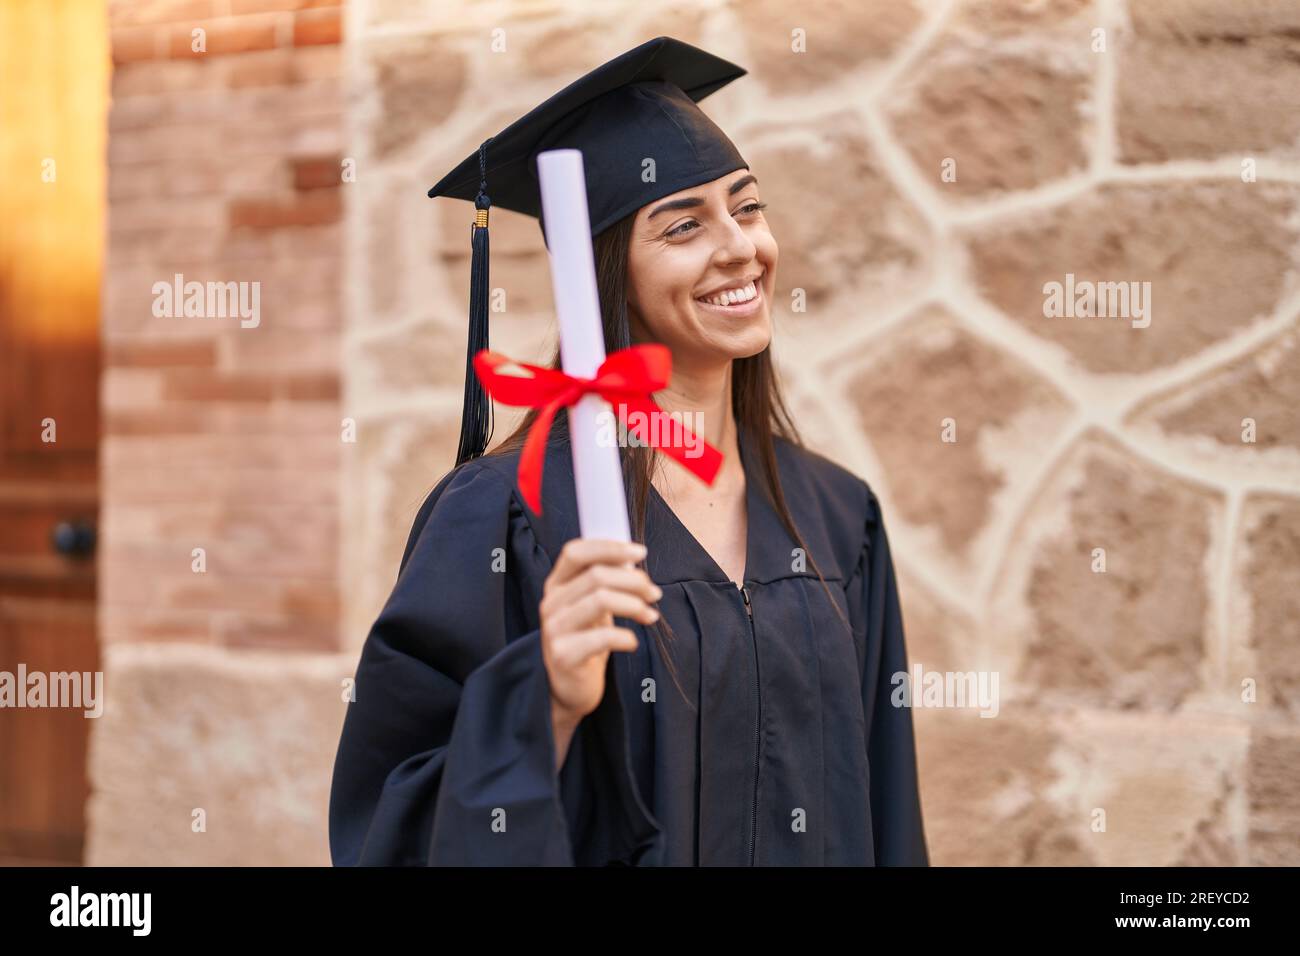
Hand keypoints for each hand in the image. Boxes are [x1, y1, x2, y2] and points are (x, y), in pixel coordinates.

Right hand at [539, 538, 660, 763]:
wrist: (569, 687)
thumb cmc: (586, 639)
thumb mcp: (591, 604)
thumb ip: (603, 580)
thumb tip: (633, 557)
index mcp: (556, 584)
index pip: (576, 551)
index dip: (609, 547)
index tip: (641, 552)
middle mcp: (550, 603)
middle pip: (596, 575)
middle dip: (634, 581)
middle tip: (654, 594)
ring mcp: (554, 629)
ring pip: (601, 599)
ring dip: (634, 605)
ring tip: (650, 615)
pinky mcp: (564, 655)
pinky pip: (604, 637)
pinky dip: (627, 637)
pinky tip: (633, 642)